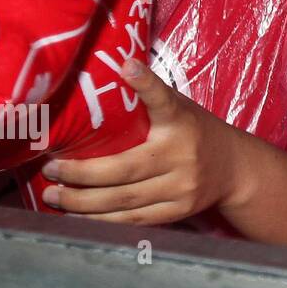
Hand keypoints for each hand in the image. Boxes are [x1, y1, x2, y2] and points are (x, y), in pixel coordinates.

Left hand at [40, 60, 239, 224]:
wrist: (235, 169)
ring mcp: (182, 187)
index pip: (163, 100)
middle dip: (81, 174)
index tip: (127, 68)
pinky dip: (101, 219)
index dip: (146, 84)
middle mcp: (183, 155)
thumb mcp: (181, 109)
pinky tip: (79, 216)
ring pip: (124, 200)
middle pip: (124, 170)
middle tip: (51, 169)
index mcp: (182, 122)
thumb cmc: (195, 132)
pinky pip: (133, 219)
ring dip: (82, 202)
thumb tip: (115, 68)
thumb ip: (152, 98)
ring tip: (54, 196)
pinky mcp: (179, 211)